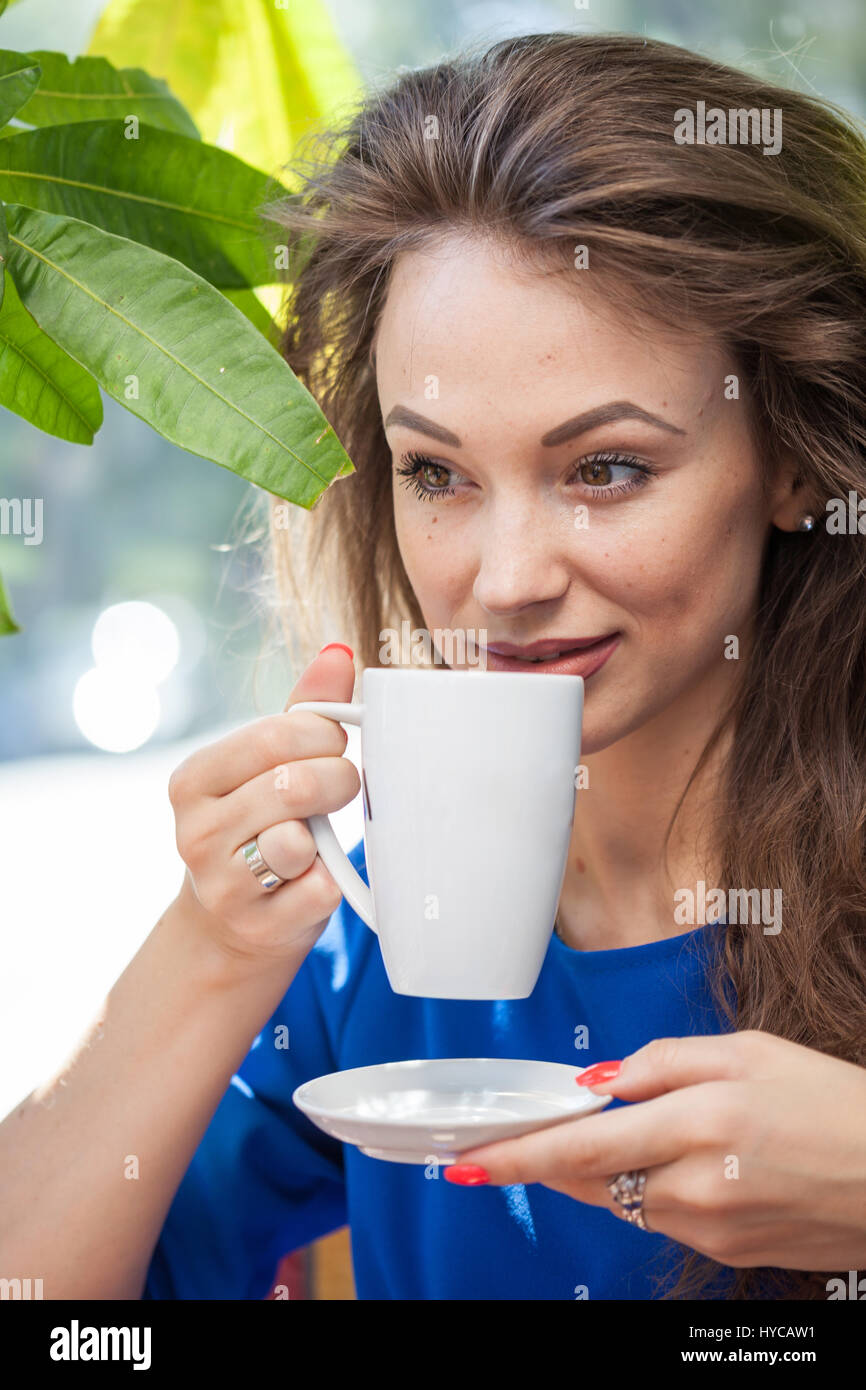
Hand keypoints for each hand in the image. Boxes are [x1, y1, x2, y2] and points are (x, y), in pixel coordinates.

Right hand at [166, 643, 359, 968]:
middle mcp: (196, 832)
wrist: (231, 927)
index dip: (323, 735)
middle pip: (291, 785)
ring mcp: (223, 885)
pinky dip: (332, 880)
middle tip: (345, 785)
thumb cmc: (260, 827)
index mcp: (193, 781)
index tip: (335, 745)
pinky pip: (320, 889)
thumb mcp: (266, 767)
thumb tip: (340, 652)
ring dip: (328, 833)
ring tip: (323, 833)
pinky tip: (316, 877)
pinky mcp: (260, 926)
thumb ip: (303, 709)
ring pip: (299, 841)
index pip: (272, 737)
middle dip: (337, 779)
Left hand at [444, 1031, 865, 1270]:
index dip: (517, 1157)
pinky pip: (662, 1219)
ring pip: (624, 1201)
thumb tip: (601, 1082)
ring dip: (603, 1171)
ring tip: (614, 1135)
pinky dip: (650, 1189)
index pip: (581, 1148)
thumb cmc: (833, 1102)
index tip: (466, 1163)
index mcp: (700, 1123)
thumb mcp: (748, 1051)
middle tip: (506, 1142)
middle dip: (546, 1162)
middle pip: (591, 1181)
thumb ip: (664, 1063)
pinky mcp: (726, 1254)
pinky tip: (679, 1162)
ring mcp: (711, 1230)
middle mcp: (696, 1187)